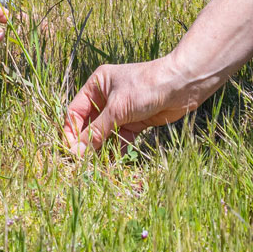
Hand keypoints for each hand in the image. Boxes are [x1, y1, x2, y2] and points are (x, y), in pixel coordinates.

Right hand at [62, 54, 215, 152]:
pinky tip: (116, 161)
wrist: (181, 85)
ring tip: (98, 166)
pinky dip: (119, 149)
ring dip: (102, 149)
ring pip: (105, 134)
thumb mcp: (117, 109)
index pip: (76, 111)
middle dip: (87, 143)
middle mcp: (106, 97)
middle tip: (82, 164)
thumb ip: (97, 132)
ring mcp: (122, 110)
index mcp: (97, 85)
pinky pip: (121, 139)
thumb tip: (77, 153)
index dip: (71, 132)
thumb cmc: (146, 87)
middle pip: (90, 125)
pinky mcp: (136, 122)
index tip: (70, 152)